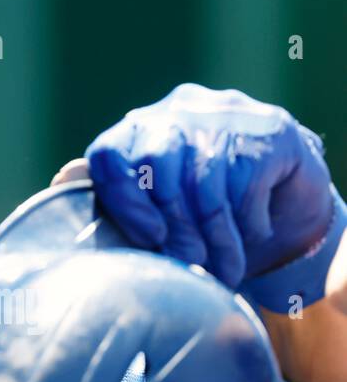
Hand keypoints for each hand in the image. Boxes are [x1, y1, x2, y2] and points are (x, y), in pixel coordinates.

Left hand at [80, 83, 341, 306]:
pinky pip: (245, 185)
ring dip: (215, 236)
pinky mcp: (266, 128)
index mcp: (137, 129)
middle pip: (156, 166)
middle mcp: (174, 112)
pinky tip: (256, 234)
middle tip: (189, 263)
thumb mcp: (167, 209)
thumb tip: (94, 225)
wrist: (286, 183)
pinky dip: (248, 222)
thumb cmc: (210, 203)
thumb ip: (131, 213)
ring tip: (225, 270)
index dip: (121, 199)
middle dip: (174, 224)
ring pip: (203, 182)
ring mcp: (220, 114)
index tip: (149, 237)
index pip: (108, 155)